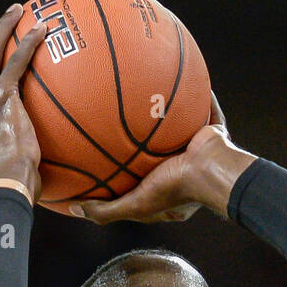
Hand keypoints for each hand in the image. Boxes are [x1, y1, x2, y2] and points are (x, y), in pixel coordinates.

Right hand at [0, 2, 46, 199]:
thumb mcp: (3, 164)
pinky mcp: (2, 97)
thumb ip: (9, 150)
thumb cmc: (12, 182)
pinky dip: (26, 43)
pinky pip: (15, 62)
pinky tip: (40, 29)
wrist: (8, 182)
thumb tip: (30, 157)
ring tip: (16, 12)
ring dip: (2, 28)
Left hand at [73, 93, 256, 224]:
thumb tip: (73, 209)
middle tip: (119, 120)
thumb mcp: (135, 204)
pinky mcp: (212, 131)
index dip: (125, 171)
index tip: (102, 158)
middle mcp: (184, 169)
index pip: (142, 179)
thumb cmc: (176, 188)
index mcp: (169, 189)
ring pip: (180, 126)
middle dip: (142, 136)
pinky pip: (204, 108)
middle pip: (159, 149)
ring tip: (148, 92)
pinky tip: (181, 76)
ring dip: (167, 112)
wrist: (214, 170)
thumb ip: (106, 210)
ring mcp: (199, 149)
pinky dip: (197, 95)